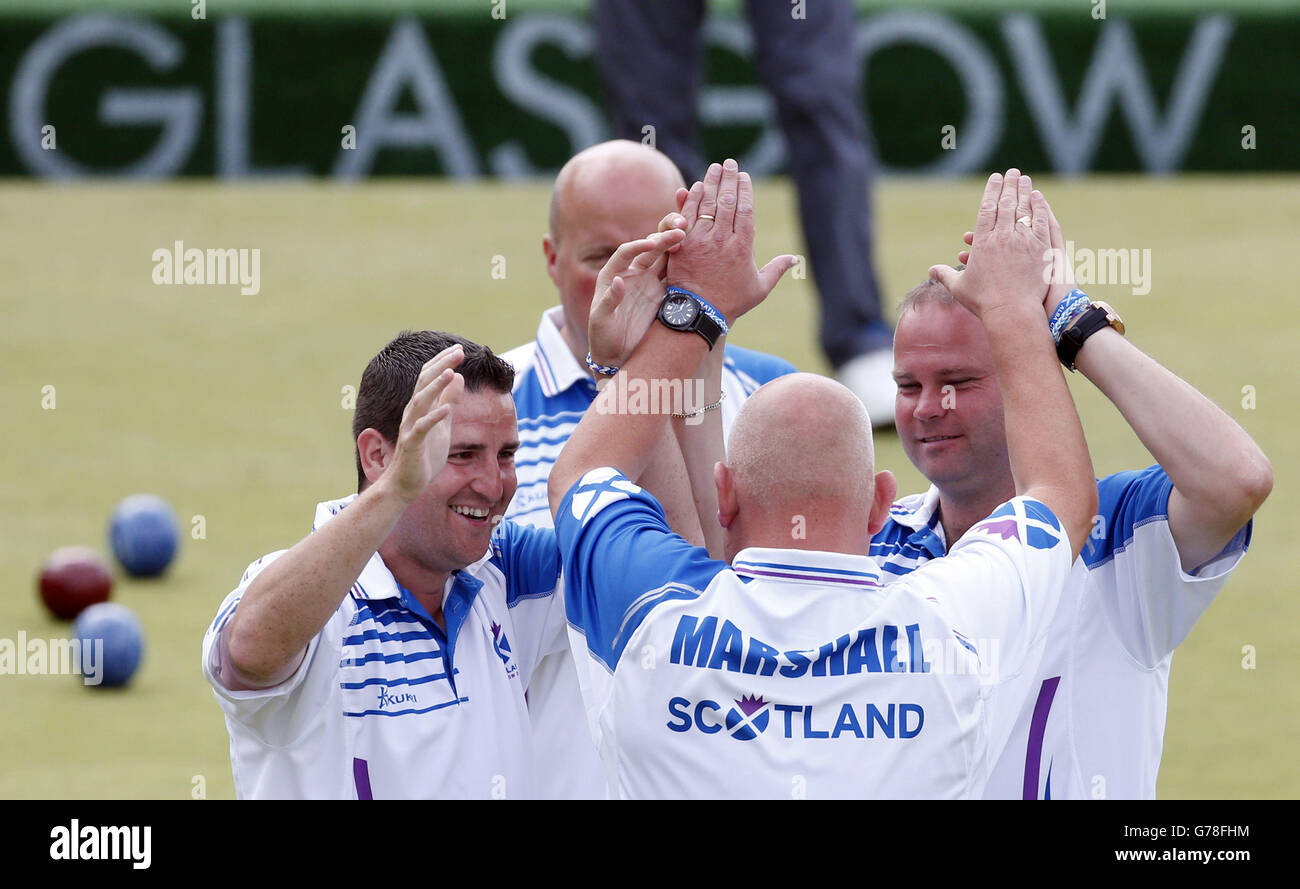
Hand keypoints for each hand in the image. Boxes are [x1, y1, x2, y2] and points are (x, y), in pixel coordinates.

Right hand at [385, 345, 464, 501]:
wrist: (407, 483)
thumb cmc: (424, 454)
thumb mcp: (443, 424)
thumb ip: (449, 401)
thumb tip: (458, 377)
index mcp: (420, 406)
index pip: (430, 378)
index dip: (443, 362)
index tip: (459, 349)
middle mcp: (412, 413)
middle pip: (424, 383)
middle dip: (441, 365)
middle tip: (458, 352)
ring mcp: (411, 427)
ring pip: (421, 401)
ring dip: (435, 386)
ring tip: (450, 372)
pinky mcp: (412, 445)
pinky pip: (422, 428)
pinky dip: (433, 418)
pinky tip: (446, 409)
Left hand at [588, 228, 685, 367]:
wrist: (619, 357)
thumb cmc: (603, 339)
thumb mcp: (601, 321)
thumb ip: (609, 301)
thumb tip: (618, 281)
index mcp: (614, 274)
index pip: (626, 252)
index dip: (639, 245)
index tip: (652, 244)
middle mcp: (633, 274)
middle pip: (650, 249)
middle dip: (664, 237)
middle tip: (681, 231)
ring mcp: (651, 283)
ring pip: (667, 258)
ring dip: (678, 247)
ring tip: (691, 237)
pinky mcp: (665, 295)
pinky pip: (677, 276)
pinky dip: (687, 267)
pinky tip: (698, 260)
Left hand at [665, 158, 797, 322]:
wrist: (698, 313)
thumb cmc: (730, 303)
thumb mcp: (759, 288)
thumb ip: (776, 269)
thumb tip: (794, 259)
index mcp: (743, 246)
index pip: (746, 209)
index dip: (745, 189)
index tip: (744, 176)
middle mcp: (723, 239)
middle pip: (727, 201)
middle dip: (729, 179)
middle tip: (728, 163)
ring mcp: (702, 240)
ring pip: (708, 204)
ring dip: (712, 182)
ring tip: (714, 168)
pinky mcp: (683, 243)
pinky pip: (689, 216)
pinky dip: (693, 199)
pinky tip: (697, 186)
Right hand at [929, 169, 1051, 318]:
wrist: (1011, 312)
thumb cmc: (983, 302)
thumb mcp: (960, 288)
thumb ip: (945, 275)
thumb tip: (931, 271)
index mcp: (982, 242)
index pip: (987, 209)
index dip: (991, 191)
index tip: (995, 178)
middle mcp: (1002, 236)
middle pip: (1006, 203)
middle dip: (1009, 185)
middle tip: (1012, 172)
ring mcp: (1022, 241)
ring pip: (1023, 209)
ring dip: (1024, 191)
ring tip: (1025, 179)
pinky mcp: (1039, 248)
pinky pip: (1040, 221)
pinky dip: (1039, 207)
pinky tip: (1038, 198)